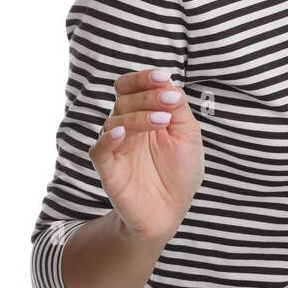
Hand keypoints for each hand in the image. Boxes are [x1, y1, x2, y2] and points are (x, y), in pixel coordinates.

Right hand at [89, 68, 204, 243]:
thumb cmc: (180, 171)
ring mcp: (115, 146)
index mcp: (143, 114)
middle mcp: (126, 126)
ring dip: (139, 115)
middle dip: (149, 96)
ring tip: (163, 120)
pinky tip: (122, 133)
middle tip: (171, 102)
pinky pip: (99, 148)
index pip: (132, 86)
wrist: (171, 211)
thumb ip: (178, 107)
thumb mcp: (188, 135)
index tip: (164, 77)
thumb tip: (168, 81)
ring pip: (114, 120)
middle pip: (124, 99)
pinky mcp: (108, 168)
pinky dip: (108, 138)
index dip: (144, 78)